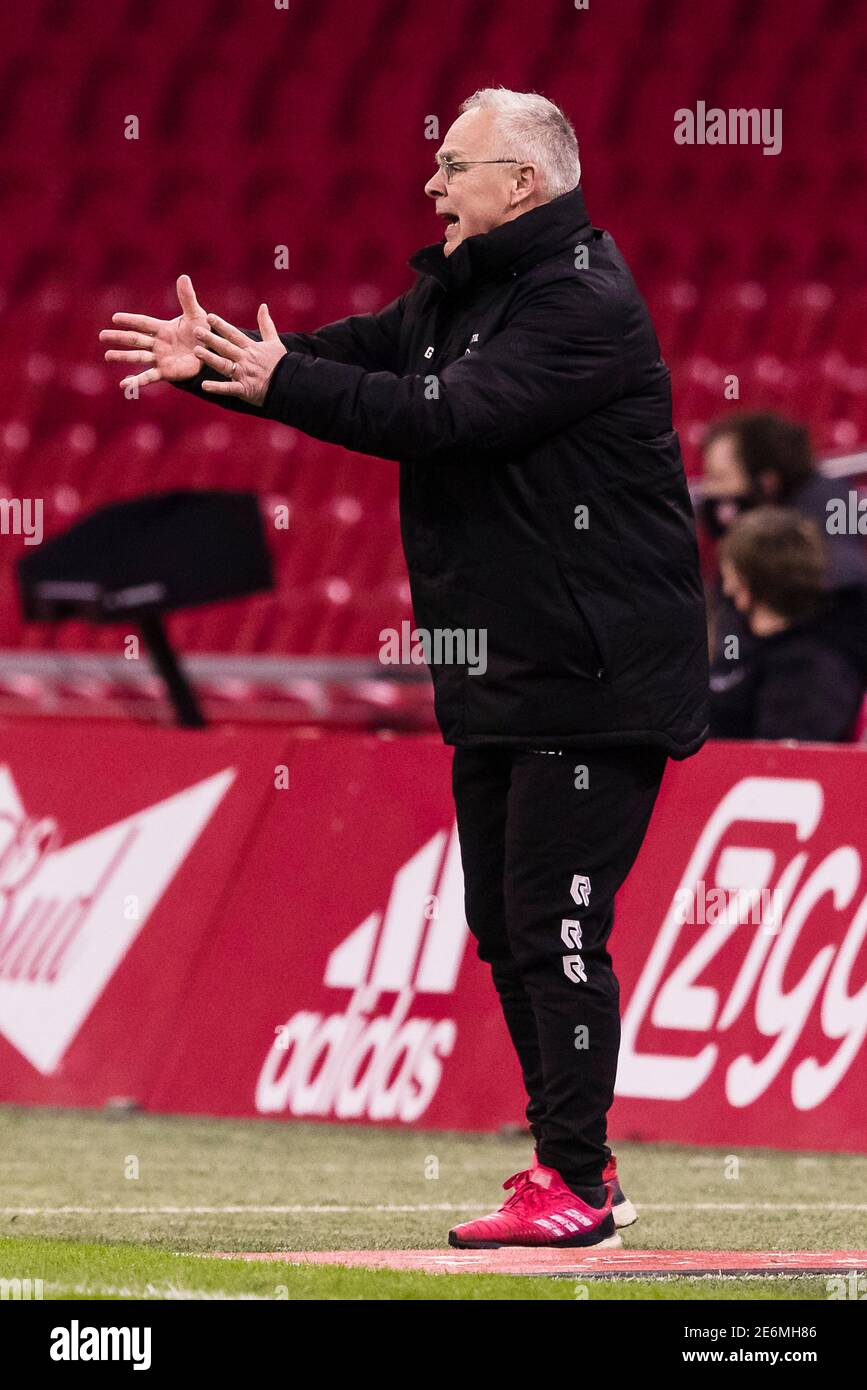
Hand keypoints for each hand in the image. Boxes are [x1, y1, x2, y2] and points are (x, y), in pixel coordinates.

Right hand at [99, 275, 207, 390]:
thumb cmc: (203, 334)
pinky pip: (149, 377)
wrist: (211, 355)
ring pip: (138, 357)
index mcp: (163, 329)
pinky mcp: (165, 372)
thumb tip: (183, 277)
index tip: (115, 318)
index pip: (143, 323)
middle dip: (119, 338)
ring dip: (123, 356)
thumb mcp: (196, 315)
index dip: (130, 321)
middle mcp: (158, 344)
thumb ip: (187, 299)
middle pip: (135, 340)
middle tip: (102, 336)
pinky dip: (136, 382)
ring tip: (107, 356)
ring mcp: (160, 358)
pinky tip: (123, 386)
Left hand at [193, 304, 286, 406]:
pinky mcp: (245, 389)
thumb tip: (263, 306)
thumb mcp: (275, 342)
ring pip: (224, 365)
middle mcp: (246, 359)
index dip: (221, 325)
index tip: (209, 317)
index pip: (234, 334)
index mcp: (251, 348)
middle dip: (210, 339)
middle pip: (226, 347)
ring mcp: (244, 374)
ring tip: (196, 352)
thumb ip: (266, 324)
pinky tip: (204, 385)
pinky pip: (229, 389)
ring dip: (210, 359)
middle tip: (196, 331)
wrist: (291, 385)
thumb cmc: (282, 363)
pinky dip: (217, 388)